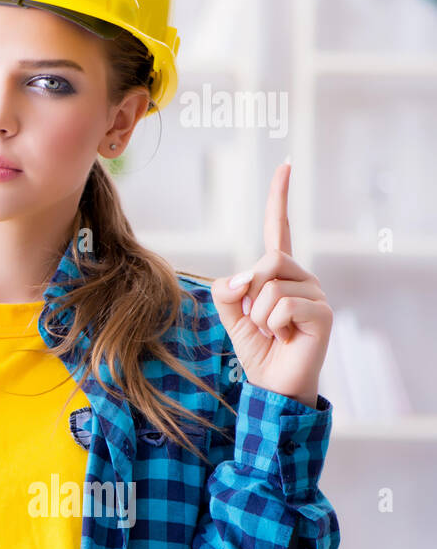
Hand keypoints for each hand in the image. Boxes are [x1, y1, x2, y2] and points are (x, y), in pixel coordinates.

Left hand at [210, 161, 332, 408]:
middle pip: (268, 259)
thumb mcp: (230, 314)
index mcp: (278, 272)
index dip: (279, 197)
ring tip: (272, 331)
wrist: (273, 382)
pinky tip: (284, 336)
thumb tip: (241, 279)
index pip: (277, 228)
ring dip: (258, 313)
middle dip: (249, 290)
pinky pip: (282, 305)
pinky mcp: (322, 313)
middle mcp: (301, 277)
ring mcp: (315, 293)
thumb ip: (226, 290)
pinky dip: (271, 323)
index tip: (284, 165)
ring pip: (270, 284)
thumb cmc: (255, 346)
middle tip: (256, 317)